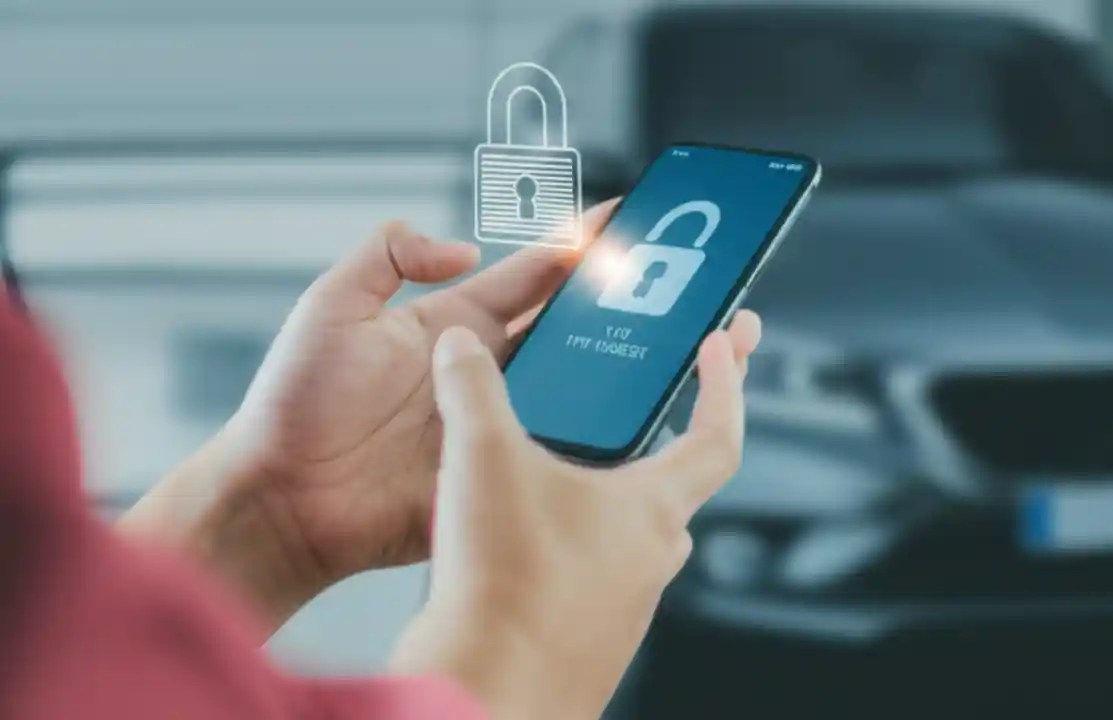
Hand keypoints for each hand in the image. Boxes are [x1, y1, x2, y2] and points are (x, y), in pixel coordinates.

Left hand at [121, 202, 616, 629]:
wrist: (284, 497)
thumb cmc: (295, 403)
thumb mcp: (332, 305)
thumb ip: (388, 254)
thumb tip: (466, 247)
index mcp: (453, 324)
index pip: (532, 275)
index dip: (577, 246)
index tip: (622, 219)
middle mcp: (484, 370)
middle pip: (566, 329)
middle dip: (615, 305)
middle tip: (667, 283)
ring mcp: (494, 421)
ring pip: (572, 389)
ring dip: (613, 369)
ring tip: (664, 348)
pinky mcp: (496, 472)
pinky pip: (553, 451)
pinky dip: (591, 438)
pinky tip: (625, 425)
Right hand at [390, 317, 760, 719]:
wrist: (481, 694)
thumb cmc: (503, 585)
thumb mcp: (483, 458)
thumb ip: (474, 390)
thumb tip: (461, 348)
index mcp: (650, 512)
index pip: (718, 438)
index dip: (727, 386)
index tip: (724, 348)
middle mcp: (648, 562)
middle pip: (673, 488)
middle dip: (663, 438)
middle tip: (646, 401)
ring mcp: (620, 608)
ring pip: (624, 538)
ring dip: (605, 500)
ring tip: (558, 469)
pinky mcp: (583, 641)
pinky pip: (586, 581)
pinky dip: (566, 549)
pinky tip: (519, 540)